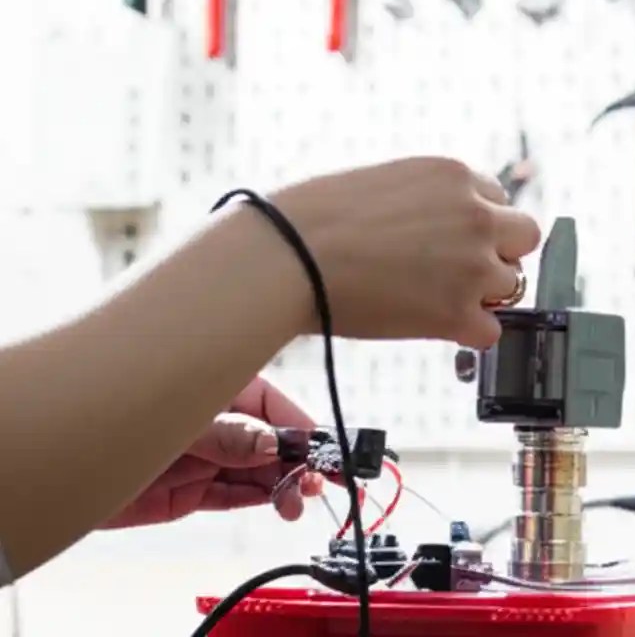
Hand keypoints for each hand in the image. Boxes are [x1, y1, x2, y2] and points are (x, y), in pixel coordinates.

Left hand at [101, 377, 324, 528]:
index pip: (272, 404)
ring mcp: (202, 455)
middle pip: (269, 439)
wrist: (57, 465)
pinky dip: (256, 498)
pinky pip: (232, 493)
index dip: (301, 426)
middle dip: (296, 460)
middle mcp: (213, 419)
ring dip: (280, 484)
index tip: (325, 448)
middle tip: (316, 483)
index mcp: (215, 384)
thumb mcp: (176, 422)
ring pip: (255, 470)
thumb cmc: (110, 415)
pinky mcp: (188, 491)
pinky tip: (275, 500)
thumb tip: (272, 444)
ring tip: (295, 502)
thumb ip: (227, 436)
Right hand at [270, 157, 541, 347]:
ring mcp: (473, 266)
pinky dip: (468, 333)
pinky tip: (435, 325)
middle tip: (459, 269)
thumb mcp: (386, 180)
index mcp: (455, 175)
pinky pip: (491, 330)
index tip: (452, 239)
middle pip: (523, 237)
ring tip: (434, 297)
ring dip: (482, 294)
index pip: (498, 200)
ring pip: (512, 285)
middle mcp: (477, 216)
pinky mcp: (458, 313)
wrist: (287, 256)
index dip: (477, 224)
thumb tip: (439, 222)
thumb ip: (428, 198)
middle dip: (498, 252)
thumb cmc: (314, 217)